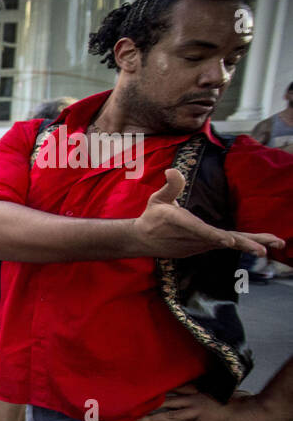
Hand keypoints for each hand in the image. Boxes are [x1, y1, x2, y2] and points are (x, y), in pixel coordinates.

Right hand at [131, 169, 283, 257]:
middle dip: (244, 245)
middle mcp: (193, 238)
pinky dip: (247, 244)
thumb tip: (172, 170)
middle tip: (264, 250)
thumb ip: (170, 186)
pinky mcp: (205, 247)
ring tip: (277, 243)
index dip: (214, 236)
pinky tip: (265, 244)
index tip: (228, 241)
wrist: (143, 241)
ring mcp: (201, 245)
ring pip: (230, 244)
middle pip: (222, 241)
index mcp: (180, 224)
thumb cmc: (152, 217)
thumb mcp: (157, 199)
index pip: (199, 230)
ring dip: (253, 243)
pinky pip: (229, 245)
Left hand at [133, 384, 279, 420]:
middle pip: (165, 400)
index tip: (137, 388)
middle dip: (146, 403)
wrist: (254, 411)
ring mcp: (199, 411)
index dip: (154, 388)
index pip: (171, 386)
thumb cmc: (238, 401)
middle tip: (128, 404)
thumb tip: (191, 394)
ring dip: (151, 418)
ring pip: (169, 415)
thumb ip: (203, 392)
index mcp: (198, 389)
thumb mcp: (218, 392)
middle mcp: (195, 398)